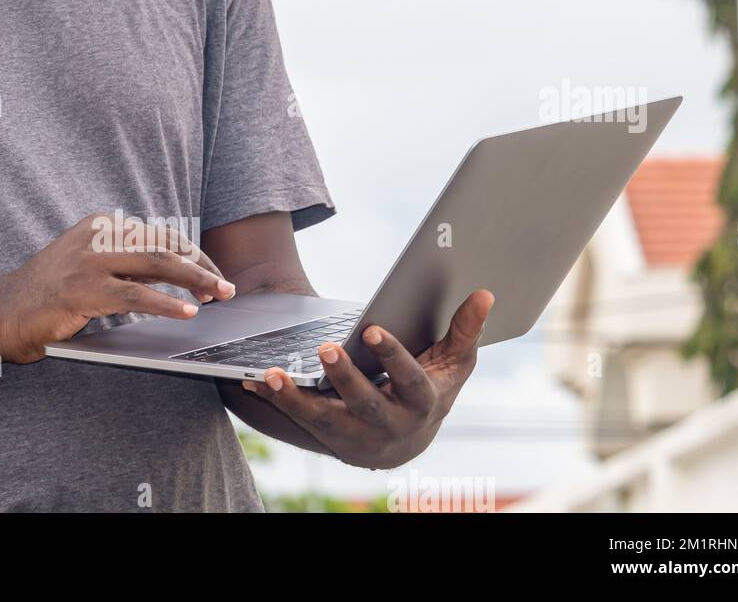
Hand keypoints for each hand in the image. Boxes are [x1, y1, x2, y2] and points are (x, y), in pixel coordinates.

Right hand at [0, 212, 235, 362]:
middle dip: (201, 267)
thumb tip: (180, 273)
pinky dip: (166, 303)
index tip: (214, 274)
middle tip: (226, 287)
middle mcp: (97, 235)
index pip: (160, 234)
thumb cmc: (51, 294)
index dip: (193, 254)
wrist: (5, 312)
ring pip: (155, 264)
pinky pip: (135, 295)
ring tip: (217, 296)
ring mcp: (89, 261)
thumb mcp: (94, 268)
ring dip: (193, 281)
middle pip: (163, 246)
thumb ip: (131, 266)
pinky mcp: (83, 289)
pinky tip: (187, 311)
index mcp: (102, 225)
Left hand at [241, 290, 493, 468]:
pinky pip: (298, 419)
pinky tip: (253, 380)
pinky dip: (276, 399)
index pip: (409, 381)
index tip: (373, 329)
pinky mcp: (328, 437)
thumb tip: (485, 293)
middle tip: (324, 348)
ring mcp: (355, 435)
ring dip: (294, 398)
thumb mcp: (453, 364)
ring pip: (323, 419)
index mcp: (422, 403)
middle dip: (344, 377)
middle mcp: (388, 425)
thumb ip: (465, 331)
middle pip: (364, 404)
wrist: (407, 444)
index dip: (392, 357)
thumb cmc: (432, 390)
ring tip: (269, 374)